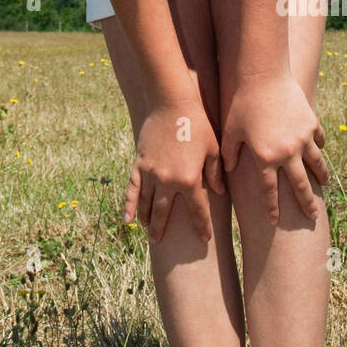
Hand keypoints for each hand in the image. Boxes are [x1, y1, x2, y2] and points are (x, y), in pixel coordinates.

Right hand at [124, 98, 225, 243]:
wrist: (172, 103)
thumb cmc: (198, 124)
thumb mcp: (213, 149)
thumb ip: (215, 173)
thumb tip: (219, 192)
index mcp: (190, 180)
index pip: (198, 211)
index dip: (201, 226)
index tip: (204, 238)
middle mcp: (168, 181)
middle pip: (165, 213)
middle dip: (164, 229)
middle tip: (161, 243)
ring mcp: (151, 173)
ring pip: (146, 203)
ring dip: (147, 219)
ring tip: (148, 231)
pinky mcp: (139, 163)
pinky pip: (132, 188)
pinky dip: (128, 204)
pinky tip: (127, 218)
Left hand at [220, 74, 327, 222]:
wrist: (262, 74)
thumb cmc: (240, 102)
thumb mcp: (230, 131)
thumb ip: (229, 154)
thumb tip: (227, 172)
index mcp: (265, 158)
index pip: (269, 191)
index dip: (271, 208)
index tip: (274, 221)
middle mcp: (288, 152)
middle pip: (300, 185)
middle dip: (306, 203)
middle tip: (311, 216)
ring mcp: (303, 138)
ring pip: (316, 164)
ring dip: (320, 176)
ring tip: (323, 185)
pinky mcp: (311, 122)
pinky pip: (319, 140)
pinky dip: (320, 148)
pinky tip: (320, 152)